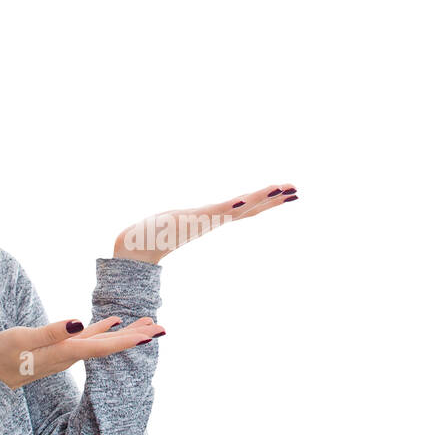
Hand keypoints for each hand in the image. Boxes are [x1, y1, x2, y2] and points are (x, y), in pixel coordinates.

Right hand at [0, 315, 166, 389]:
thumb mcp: (21, 340)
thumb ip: (49, 332)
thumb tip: (78, 324)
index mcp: (64, 352)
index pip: (101, 347)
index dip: (125, 341)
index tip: (148, 337)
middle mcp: (70, 355)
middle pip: (109, 346)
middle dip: (136, 337)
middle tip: (163, 328)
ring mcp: (66, 353)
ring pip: (103, 342)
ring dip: (126, 333)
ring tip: (148, 323)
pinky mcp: (59, 350)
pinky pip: (88, 339)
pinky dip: (104, 330)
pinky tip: (114, 321)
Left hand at [112, 182, 299, 263]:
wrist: (137, 243)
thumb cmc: (153, 232)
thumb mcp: (175, 218)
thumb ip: (182, 217)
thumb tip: (181, 216)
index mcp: (213, 217)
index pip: (246, 207)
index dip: (267, 201)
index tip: (286, 192)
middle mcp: (215, 219)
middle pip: (251, 207)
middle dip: (273, 200)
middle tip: (296, 190)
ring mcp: (206, 220)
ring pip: (240, 208)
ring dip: (261, 199)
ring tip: (281, 190)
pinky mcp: (194, 220)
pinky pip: (218, 212)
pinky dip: (233, 206)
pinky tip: (245, 201)